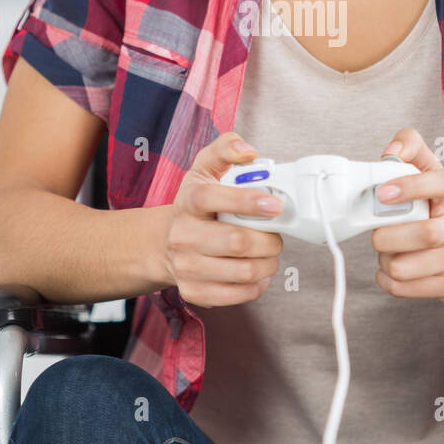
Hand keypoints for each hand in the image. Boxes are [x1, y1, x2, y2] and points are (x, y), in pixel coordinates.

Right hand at [162, 133, 283, 307]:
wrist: (167, 242)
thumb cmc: (196, 204)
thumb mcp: (205, 168)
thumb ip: (226, 149)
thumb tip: (248, 151)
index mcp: (189, 201)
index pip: (214, 199)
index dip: (247, 201)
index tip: (275, 204)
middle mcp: (184, 236)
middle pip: (237, 242)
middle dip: (269, 239)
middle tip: (276, 233)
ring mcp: (187, 267)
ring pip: (244, 271)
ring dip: (269, 262)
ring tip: (269, 253)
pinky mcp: (194, 292)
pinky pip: (240, 294)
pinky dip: (258, 284)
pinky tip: (258, 271)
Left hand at [371, 128, 443, 299]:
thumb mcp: (433, 173)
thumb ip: (411, 148)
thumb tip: (391, 151)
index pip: (436, 183)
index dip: (408, 187)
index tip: (382, 193)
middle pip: (421, 235)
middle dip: (385, 236)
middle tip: (380, 232)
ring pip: (404, 267)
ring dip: (384, 260)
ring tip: (389, 252)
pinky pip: (404, 288)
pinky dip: (386, 279)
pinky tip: (391, 269)